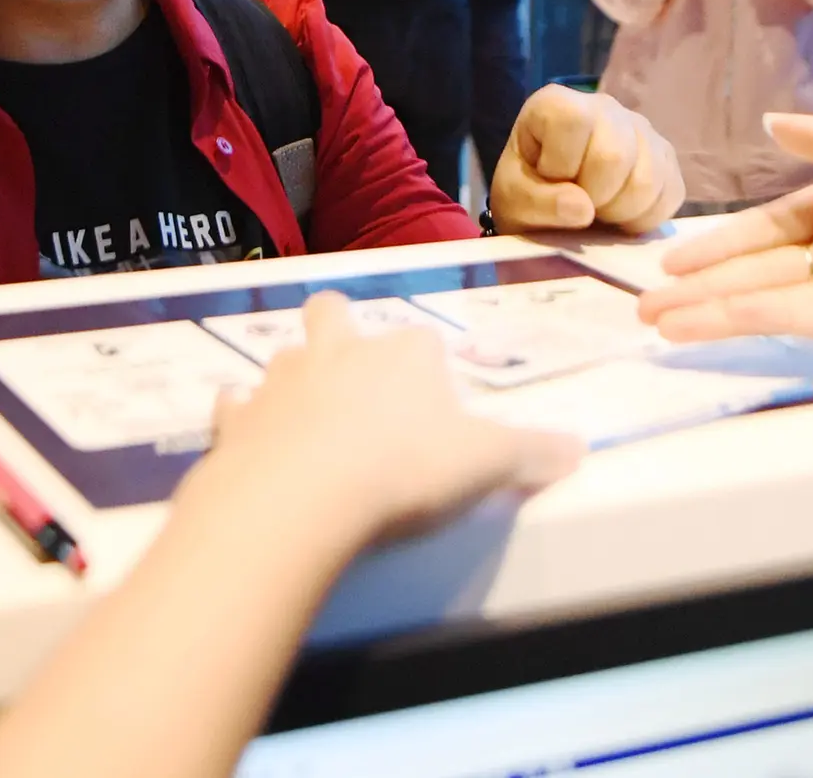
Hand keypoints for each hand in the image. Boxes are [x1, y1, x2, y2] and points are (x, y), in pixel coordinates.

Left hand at [189, 294, 582, 555]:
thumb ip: (532, 454)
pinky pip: (234, 404)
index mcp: (404, 356)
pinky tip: (250, 433)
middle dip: (342, 327)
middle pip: (335, 315)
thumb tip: (578, 448)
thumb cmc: (403, 470)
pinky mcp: (236, 420)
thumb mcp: (487, 465)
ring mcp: (280, 382)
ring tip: (306, 413)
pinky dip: (242, 415)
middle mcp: (339, 354)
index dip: (429, 365)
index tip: (438, 400)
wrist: (300, 497)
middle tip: (354, 363)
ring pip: (282, 355)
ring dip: (293, 376)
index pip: (423, 341)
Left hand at [490, 86, 684, 235]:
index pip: (574, 122)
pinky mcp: (666, 157)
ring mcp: (641, 129)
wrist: (552, 207)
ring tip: (597, 210)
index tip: (548, 179)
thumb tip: (583, 209)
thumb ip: (538, 202)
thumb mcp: (514, 201)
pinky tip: (620, 214)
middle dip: (592, 196)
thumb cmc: (528, 193)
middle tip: (575, 203)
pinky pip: (671, 194)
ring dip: (619, 211)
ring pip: (648, 179)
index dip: (561, 165)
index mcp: (557, 104)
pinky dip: (644, 217)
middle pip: (614, 156)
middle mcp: (605, 106)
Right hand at [637, 113, 812, 358]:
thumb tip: (770, 124)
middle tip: (643, 306)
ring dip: (716, 314)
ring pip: (772, 304)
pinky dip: (761, 325)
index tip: (672, 261)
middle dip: (701, 290)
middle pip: (758, 272)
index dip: (721, 244)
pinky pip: (809, 325)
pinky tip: (719, 323)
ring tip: (659, 326)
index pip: (770, 226)